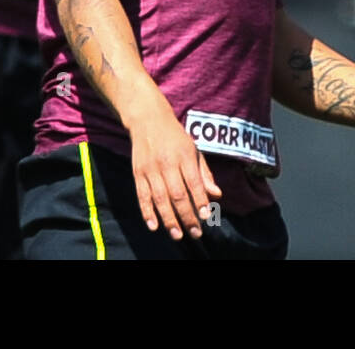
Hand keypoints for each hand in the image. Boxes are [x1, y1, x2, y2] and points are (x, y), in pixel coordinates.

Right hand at [127, 108, 222, 241]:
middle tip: (195, 233)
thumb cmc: (176, 138)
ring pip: (160, 198)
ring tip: (177, 235)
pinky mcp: (137, 173)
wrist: (148, 120)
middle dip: (187, 216)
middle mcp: (167, 163)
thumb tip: (217, 194)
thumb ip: (204, 174)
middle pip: (177, 194)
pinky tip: (154, 226)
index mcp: (184, 156)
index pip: (193, 182)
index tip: (206, 217)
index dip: (200, 200)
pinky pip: (142, 196)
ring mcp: (150, 169)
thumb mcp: (194, 150)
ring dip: (169, 219)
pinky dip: (147, 212)